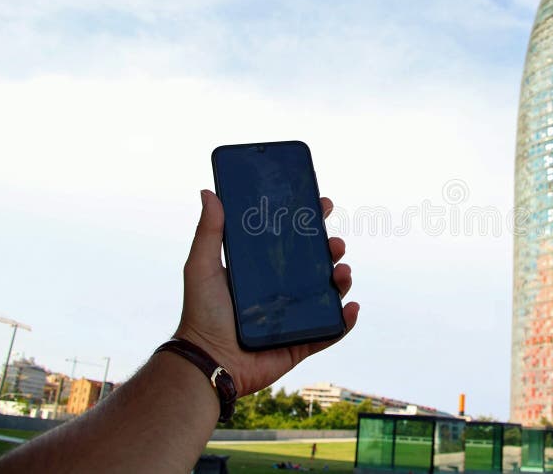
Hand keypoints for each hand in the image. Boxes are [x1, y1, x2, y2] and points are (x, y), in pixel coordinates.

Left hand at [174, 189, 358, 396]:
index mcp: (262, 271)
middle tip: (335, 242)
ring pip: (329, 294)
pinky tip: (351, 307)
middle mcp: (282, 291)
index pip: (291, 242)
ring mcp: (294, 317)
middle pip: (316, 264)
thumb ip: (208, 232)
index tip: (322, 205)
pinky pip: (331, 331)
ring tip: (342, 272)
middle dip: (332, 249)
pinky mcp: (302, 343)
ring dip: (342, 280)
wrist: (208, 360)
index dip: (309, 223)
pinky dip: (346, 320)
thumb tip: (209, 192)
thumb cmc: (201, 313)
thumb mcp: (202, 267)